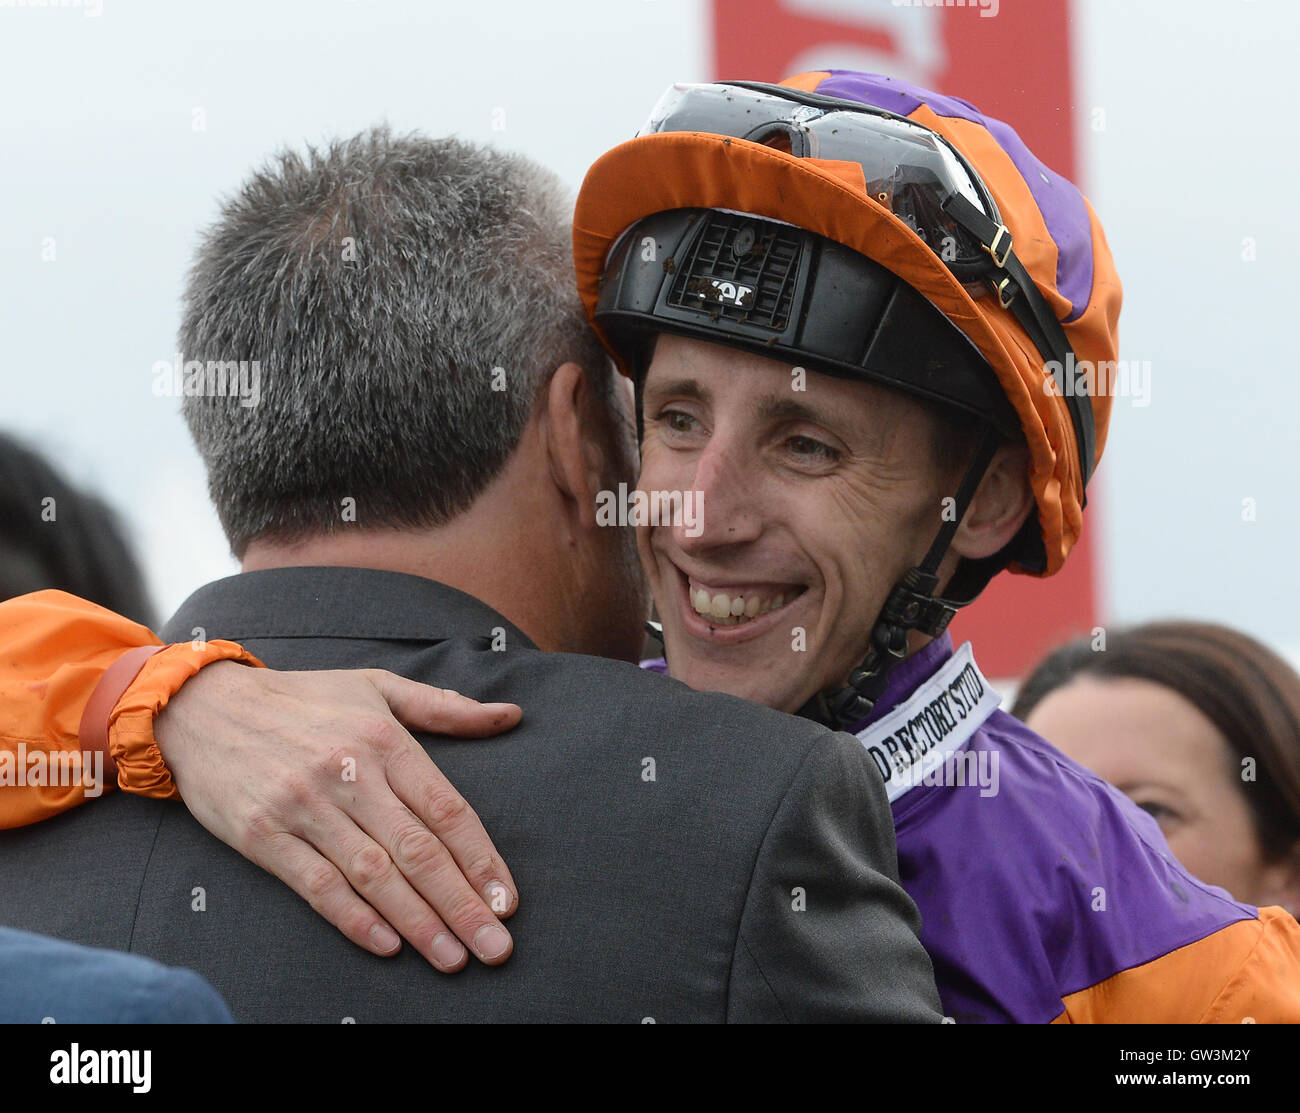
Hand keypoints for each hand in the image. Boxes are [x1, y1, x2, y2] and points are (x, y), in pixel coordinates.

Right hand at [153, 661, 521, 971]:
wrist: (203, 705)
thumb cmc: (303, 698)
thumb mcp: (377, 687)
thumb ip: (445, 707)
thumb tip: (510, 716)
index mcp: (384, 739)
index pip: (446, 808)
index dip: (480, 859)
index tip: (507, 900)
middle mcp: (349, 773)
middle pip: (417, 851)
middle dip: (461, 904)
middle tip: (496, 948)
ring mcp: (304, 807)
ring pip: (373, 875)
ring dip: (417, 923)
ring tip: (452, 958)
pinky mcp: (262, 835)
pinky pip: (316, 885)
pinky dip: (353, 919)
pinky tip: (387, 945)